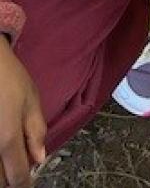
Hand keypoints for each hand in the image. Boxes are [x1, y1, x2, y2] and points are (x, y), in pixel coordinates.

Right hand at [0, 38, 45, 187]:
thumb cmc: (9, 79)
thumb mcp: (31, 100)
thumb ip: (35, 131)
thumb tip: (39, 159)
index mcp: (7, 137)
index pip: (16, 175)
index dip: (24, 185)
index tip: (27, 186)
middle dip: (9, 180)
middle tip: (17, 172)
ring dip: (0, 171)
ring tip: (8, 159)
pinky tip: (0, 151)